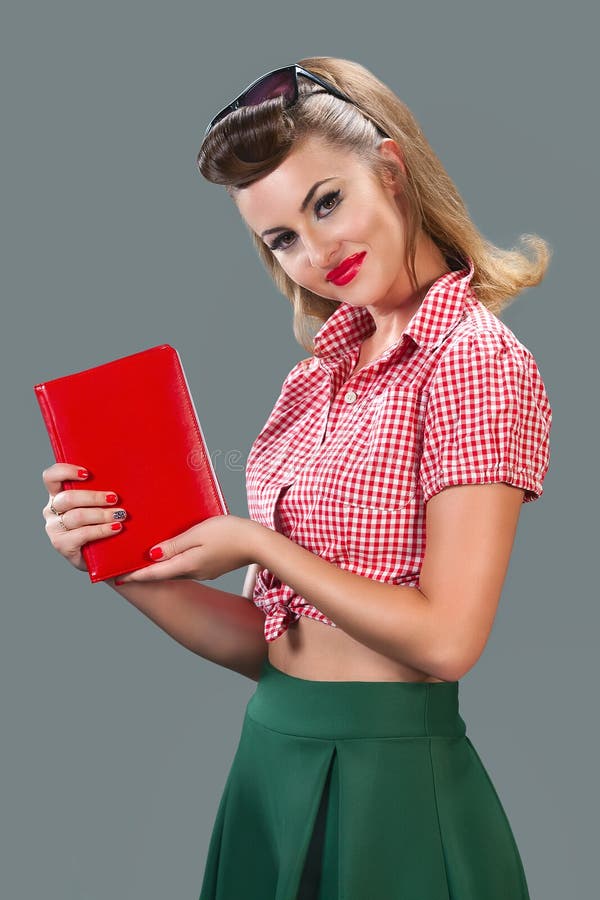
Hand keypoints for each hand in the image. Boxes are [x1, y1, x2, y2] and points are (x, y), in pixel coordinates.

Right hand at [42, 462, 126, 571]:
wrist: (103, 554)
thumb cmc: (102, 521)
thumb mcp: (99, 503)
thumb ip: (99, 489)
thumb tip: (120, 476)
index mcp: (57, 495)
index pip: (51, 477)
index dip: (65, 471)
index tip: (87, 473)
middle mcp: (52, 510)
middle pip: (68, 498)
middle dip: (94, 497)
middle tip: (114, 498)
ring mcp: (54, 528)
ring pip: (77, 516)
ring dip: (102, 514)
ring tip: (120, 515)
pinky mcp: (62, 544)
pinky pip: (83, 534)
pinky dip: (102, 529)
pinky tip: (116, 527)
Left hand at [114, 515, 260, 583]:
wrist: (259, 543)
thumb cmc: (230, 534)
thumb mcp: (198, 534)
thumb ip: (174, 544)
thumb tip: (152, 555)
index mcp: (187, 565)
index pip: (154, 573)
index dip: (135, 575)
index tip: (118, 578)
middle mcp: (194, 572)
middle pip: (163, 573)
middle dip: (145, 570)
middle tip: (128, 567)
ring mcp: (205, 571)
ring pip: (176, 569)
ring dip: (161, 565)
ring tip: (147, 558)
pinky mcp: (213, 566)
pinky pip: (188, 564)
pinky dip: (176, 560)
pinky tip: (175, 552)